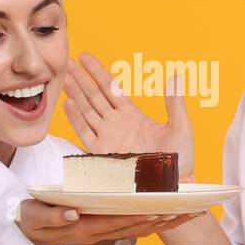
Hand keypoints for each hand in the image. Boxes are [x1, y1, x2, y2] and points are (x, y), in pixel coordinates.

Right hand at [18, 199, 198, 244]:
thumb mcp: (36, 216)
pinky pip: (137, 226)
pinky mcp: (109, 227)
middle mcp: (101, 232)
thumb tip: (74, 213)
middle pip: (139, 227)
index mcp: (86, 228)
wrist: (32, 231)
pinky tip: (174, 212)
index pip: (119, 223)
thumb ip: (53, 216)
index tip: (161, 209)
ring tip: (192, 211)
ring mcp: (106, 231)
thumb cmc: (33, 218)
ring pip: (142, 228)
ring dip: (167, 221)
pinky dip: (157, 220)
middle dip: (165, 219)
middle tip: (190, 209)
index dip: (140, 217)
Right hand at [63, 51, 194, 176]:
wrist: (172, 188)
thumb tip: (176, 76)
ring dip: (75, 94)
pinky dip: (76, 119)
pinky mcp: (103, 155)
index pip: (110, 88)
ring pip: (87, 111)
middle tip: (67, 61)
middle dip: (80, 79)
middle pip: (93, 96)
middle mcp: (116, 124)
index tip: (85, 56)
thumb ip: (174, 103)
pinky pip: (86, 133)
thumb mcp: (180, 128)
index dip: (97, 72)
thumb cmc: (179, 162)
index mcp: (132, 115)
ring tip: (64, 78)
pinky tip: (68, 104)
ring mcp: (107, 138)